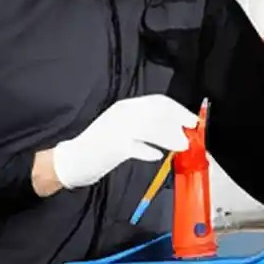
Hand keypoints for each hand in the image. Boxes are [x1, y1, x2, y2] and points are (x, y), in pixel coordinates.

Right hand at [46, 95, 196, 190]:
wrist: (71, 161)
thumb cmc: (100, 147)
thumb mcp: (125, 130)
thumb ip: (147, 129)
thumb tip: (177, 132)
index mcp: (126, 107)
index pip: (158, 102)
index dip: (178, 110)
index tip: (192, 120)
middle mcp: (122, 114)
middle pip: (157, 112)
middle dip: (178, 122)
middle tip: (191, 134)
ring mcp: (116, 129)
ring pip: (150, 128)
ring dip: (169, 137)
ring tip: (181, 146)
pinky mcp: (112, 146)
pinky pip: (136, 147)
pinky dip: (149, 151)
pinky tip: (156, 155)